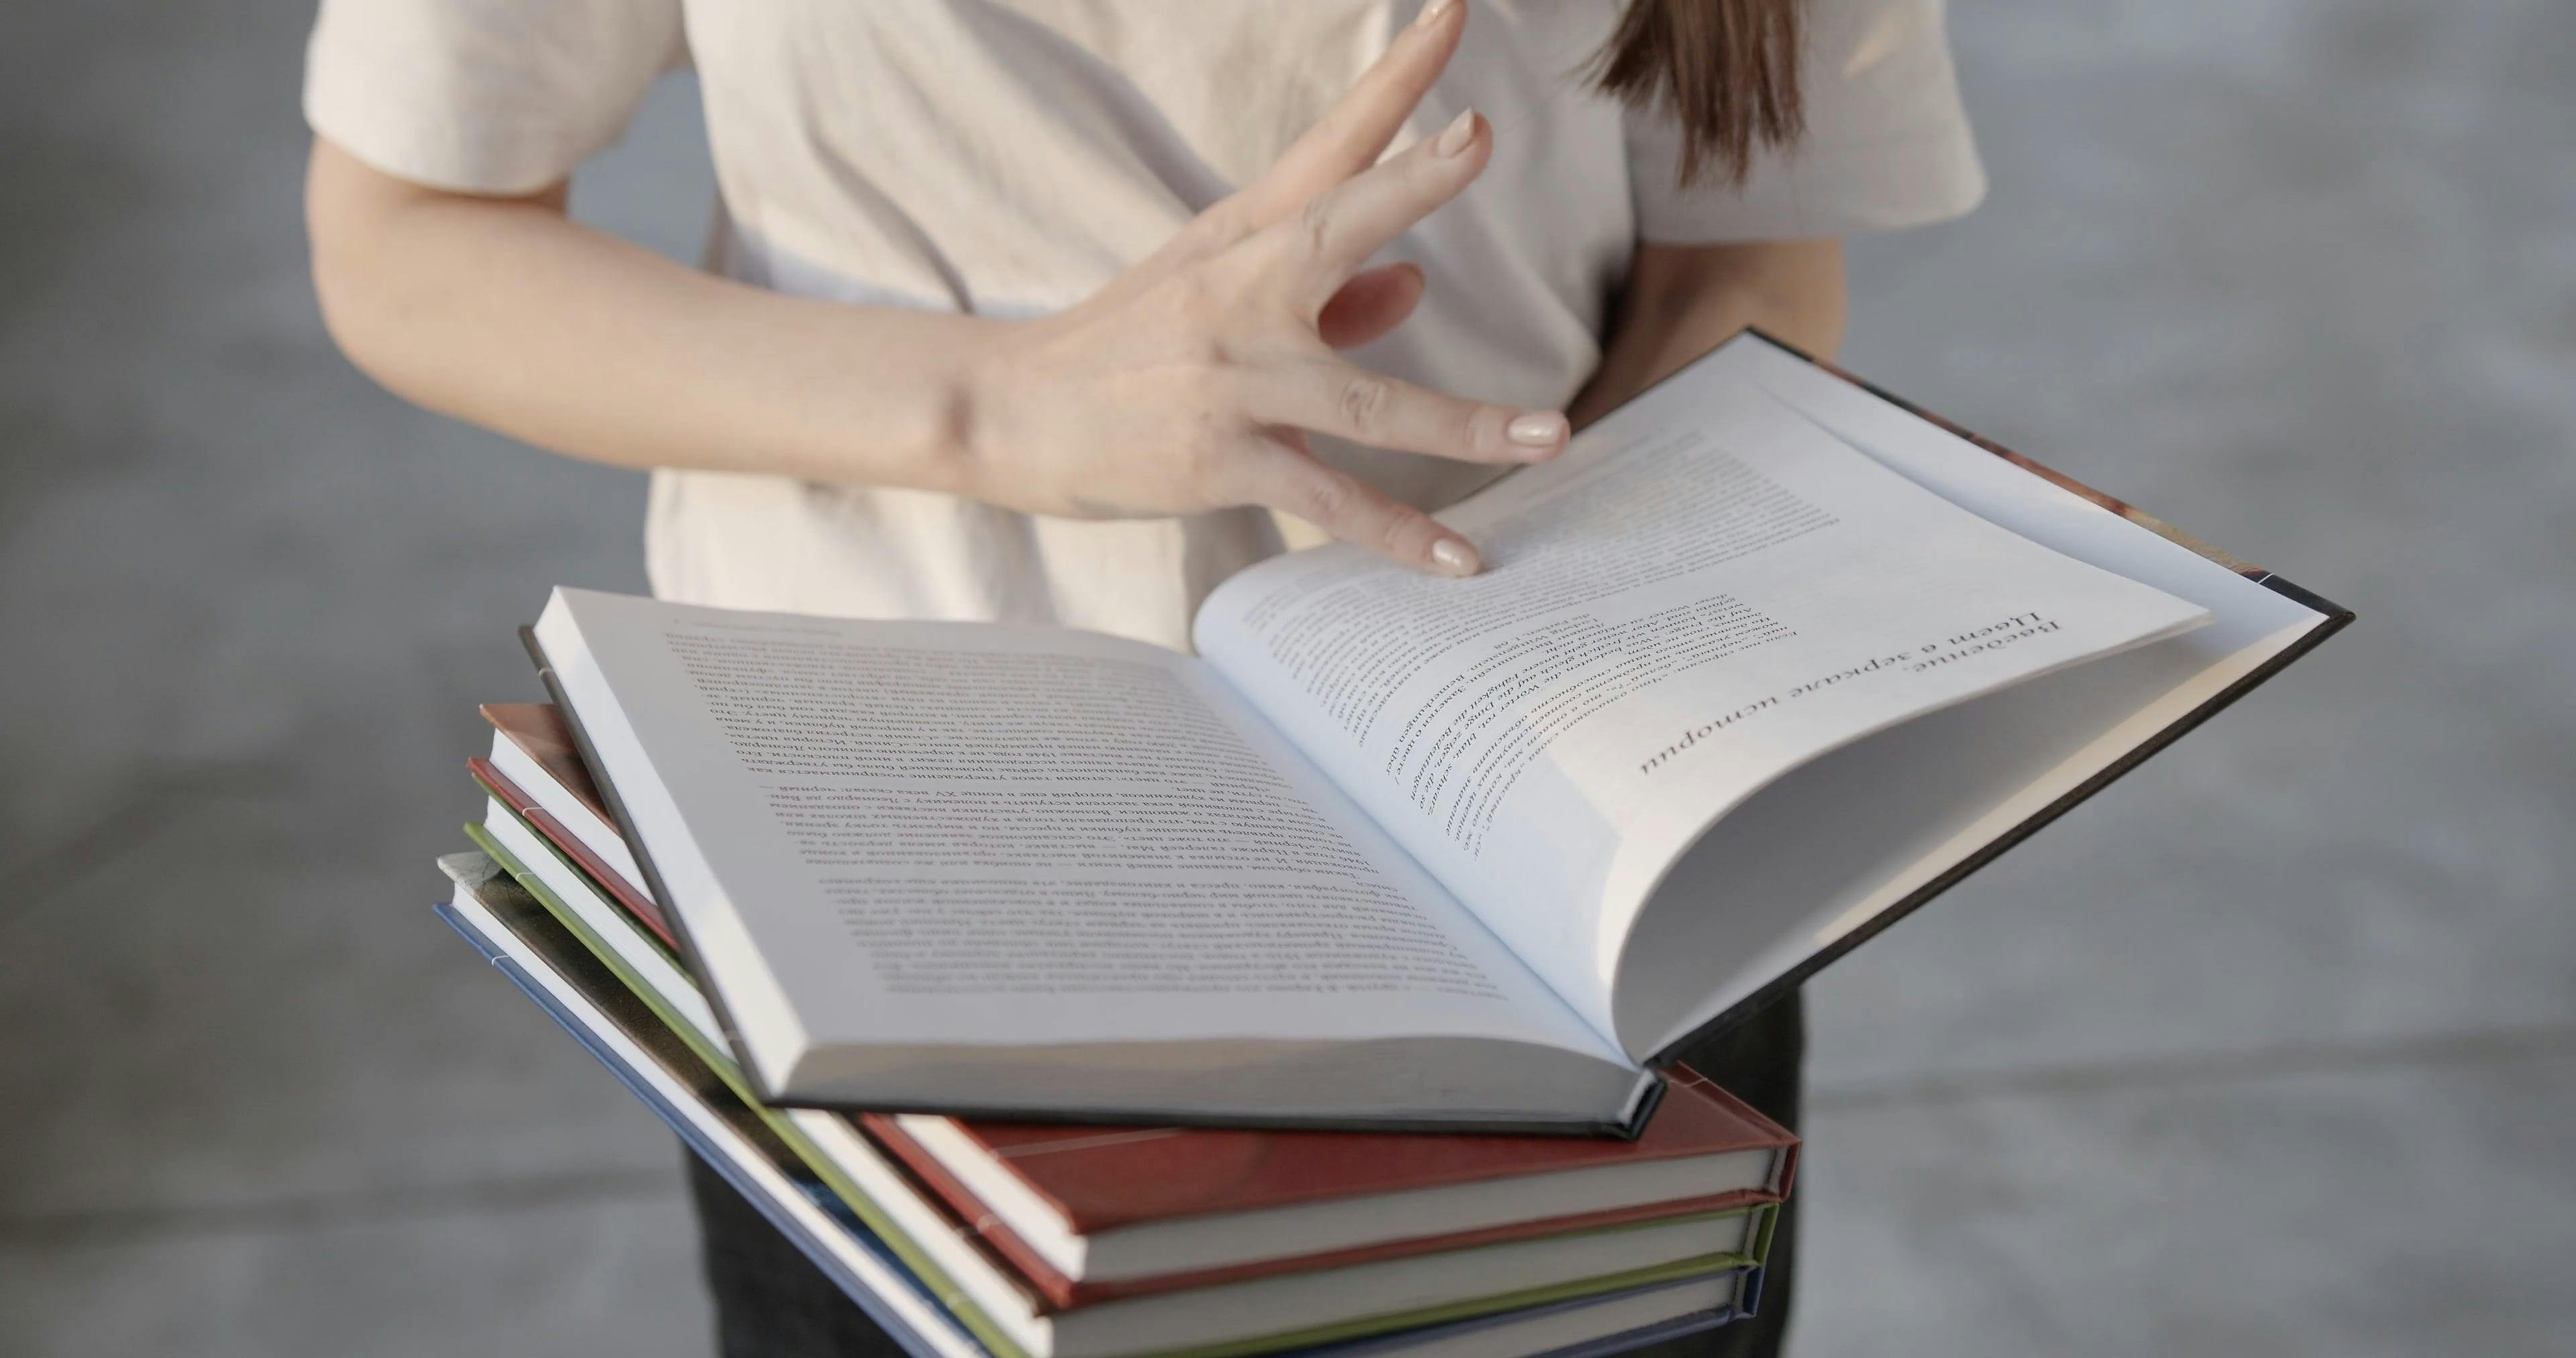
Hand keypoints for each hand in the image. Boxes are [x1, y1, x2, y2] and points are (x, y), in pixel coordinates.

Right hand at [955, 0, 1562, 574]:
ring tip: (1551, 434)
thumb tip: (1414, 285)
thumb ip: (1329, 295)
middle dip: (1409, 180)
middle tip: (1478, 136)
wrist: (1007, 412)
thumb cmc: (1124, 349)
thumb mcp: (1215, 293)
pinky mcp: (1221, 458)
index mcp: (1244, 239)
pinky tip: (1460, 562)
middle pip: (1335, 225)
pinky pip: (1330, 500)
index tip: (1454, 15)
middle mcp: (1239, 293)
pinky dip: (1399, 535)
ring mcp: (1231, 377)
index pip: (1331, 146)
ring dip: (1467, 424)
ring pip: (1369, 402)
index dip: (1393, 79)